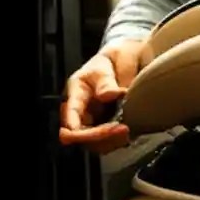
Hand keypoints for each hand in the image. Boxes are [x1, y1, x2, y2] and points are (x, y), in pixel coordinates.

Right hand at [58, 38, 147, 152]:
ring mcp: (94, 120)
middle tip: (122, 129)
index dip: (77, 129)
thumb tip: (107, 95)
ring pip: (93, 143)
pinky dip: (116, 142)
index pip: (70, 114)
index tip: (95, 131)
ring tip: (128, 131)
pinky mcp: (107, 127)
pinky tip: (129, 133)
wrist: (129, 59)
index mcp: (77, 91)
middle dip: (99, 136)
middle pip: (79, 134)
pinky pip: (106, 142)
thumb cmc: (116, 57)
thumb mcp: (111, 61)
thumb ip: (107, 79)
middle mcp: (81, 109)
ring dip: (109, 141)